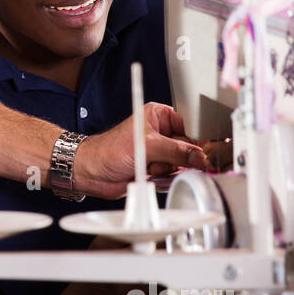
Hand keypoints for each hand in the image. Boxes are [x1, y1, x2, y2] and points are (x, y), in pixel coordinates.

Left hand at [75, 102, 206, 198]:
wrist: (94, 173)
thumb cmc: (109, 151)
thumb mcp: (147, 146)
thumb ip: (176, 150)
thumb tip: (198, 156)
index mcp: (159, 116)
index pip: (190, 124)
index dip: (196, 138)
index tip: (200, 150)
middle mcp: (162, 132)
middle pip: (189, 146)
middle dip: (178, 157)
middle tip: (163, 159)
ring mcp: (160, 152)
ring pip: (182, 163)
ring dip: (168, 168)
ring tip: (151, 166)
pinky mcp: (158, 168)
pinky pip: (173, 175)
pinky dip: (164, 178)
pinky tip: (149, 174)